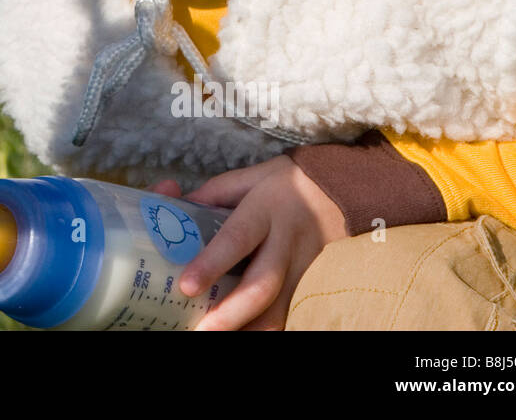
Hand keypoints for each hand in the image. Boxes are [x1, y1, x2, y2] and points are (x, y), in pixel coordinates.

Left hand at [147, 156, 347, 329]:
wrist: (344, 191)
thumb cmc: (286, 183)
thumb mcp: (248, 178)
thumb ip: (210, 195)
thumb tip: (171, 212)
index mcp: (265, 210)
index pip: (236, 239)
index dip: (211, 264)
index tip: (187, 286)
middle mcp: (287, 242)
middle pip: (262, 285)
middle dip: (230, 313)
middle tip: (202, 329)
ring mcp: (305, 268)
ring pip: (281, 310)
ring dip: (250, 329)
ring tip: (218, 337)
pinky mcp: (314, 285)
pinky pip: (292, 314)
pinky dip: (268, 328)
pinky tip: (246, 332)